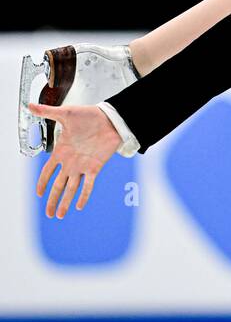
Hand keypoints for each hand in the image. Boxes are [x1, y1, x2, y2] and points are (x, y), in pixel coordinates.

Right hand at [28, 103, 122, 217]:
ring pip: (71, 188)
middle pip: (58, 185)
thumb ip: (47, 112)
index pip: (48, 172)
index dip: (42, 182)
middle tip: (48, 214)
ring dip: (65, 202)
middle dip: (52, 200)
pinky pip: (88, 185)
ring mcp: (83, 166)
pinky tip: (78, 206)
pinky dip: (83, 195)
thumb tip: (29, 105)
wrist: (110, 119)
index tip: (38, 194)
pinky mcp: (95, 167)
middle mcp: (71, 162)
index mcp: (61, 152)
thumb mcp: (65, 114)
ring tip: (59, 215)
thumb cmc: (88, 116)